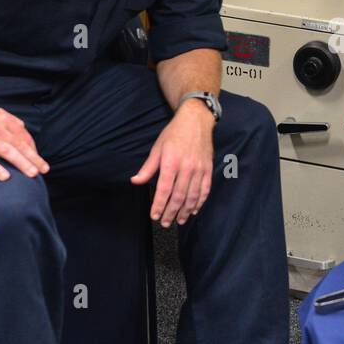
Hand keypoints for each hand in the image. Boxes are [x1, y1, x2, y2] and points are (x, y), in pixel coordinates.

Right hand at [0, 105, 48, 181]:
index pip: (23, 136)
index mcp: (3, 119)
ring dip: (21, 163)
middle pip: (19, 144)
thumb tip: (24, 128)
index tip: (39, 161)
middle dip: (33, 158)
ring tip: (32, 174)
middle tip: (43, 170)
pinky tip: (5, 177)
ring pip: (7, 151)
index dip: (33, 149)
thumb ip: (9, 120)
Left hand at [131, 101, 214, 224]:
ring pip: (192, 196)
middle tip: (165, 222)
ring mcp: (199, 169)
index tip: (153, 215)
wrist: (196, 120)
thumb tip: (135, 181)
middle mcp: (186, 167)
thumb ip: (148, 167)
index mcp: (171, 162)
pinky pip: (205, 190)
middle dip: (171, 212)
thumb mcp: (157, 148)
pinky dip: (200, 202)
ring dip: (185, 211)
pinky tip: (194, 210)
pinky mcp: (208, 169)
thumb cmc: (174, 134)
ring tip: (179, 221)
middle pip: (178, 196)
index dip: (158, 205)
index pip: (164, 189)